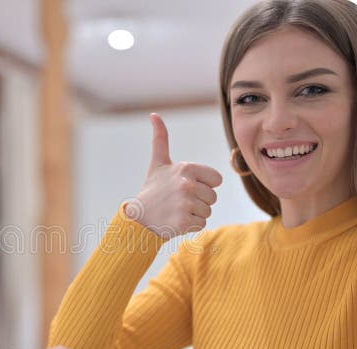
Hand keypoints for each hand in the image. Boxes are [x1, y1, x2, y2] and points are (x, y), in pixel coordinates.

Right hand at [125, 113, 222, 238]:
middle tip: (179, 201)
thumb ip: (160, 138)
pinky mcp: (183, 221)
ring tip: (177, 210)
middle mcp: (187, 184)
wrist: (139, 217)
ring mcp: (185, 204)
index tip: (186, 187)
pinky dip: (190, 225)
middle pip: (213, 197)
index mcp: (187, 168)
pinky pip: (201, 224)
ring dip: (195, 213)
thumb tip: (154, 114)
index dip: (204, 185)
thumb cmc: (153, 189)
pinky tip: (176, 220)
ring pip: (208, 211)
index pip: (217, 180)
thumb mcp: (158, 163)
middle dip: (199, 201)